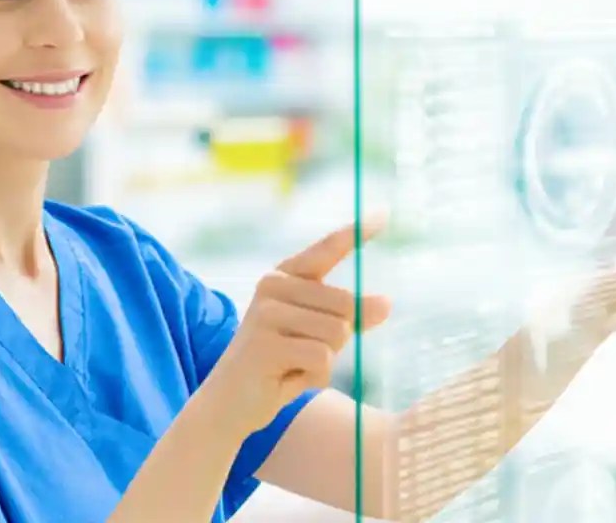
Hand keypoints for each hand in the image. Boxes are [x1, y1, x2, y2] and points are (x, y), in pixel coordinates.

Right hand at [200, 217, 392, 437]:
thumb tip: (386, 303)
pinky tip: (285, 380)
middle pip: (345, 305)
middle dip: (339, 338)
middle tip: (304, 355)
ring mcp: (266, 314)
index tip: (384, 213)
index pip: (326, 250)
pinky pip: (322, 359)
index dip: (356, 232)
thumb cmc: (279, 364)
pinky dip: (314, 378)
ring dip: (326, 361)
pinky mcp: (266, 344)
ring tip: (293, 365)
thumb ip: (349, 316)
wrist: (229, 402)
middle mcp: (272, 287)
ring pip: (337, 333)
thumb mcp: (317, 335)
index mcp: (283, 277)